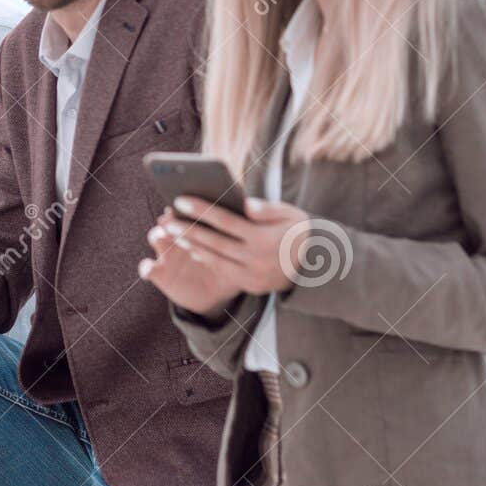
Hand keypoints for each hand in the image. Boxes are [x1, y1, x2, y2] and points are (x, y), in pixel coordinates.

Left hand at [140, 198, 311, 314]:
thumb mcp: (290, 214)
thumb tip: (244, 205)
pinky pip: (222, 271)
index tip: (181, 199)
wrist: (318, 265)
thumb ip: (267, 209)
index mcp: (265, 238)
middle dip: (189, 229)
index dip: (202, 210)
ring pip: (215, 259)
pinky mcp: (250, 286)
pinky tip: (191, 248)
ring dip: (191, 246)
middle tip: (168, 219)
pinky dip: (205, 259)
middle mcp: (257, 259)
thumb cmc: (298, 231)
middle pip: (215, 242)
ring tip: (173, 233)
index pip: (227, 221)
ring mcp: (253, 275)